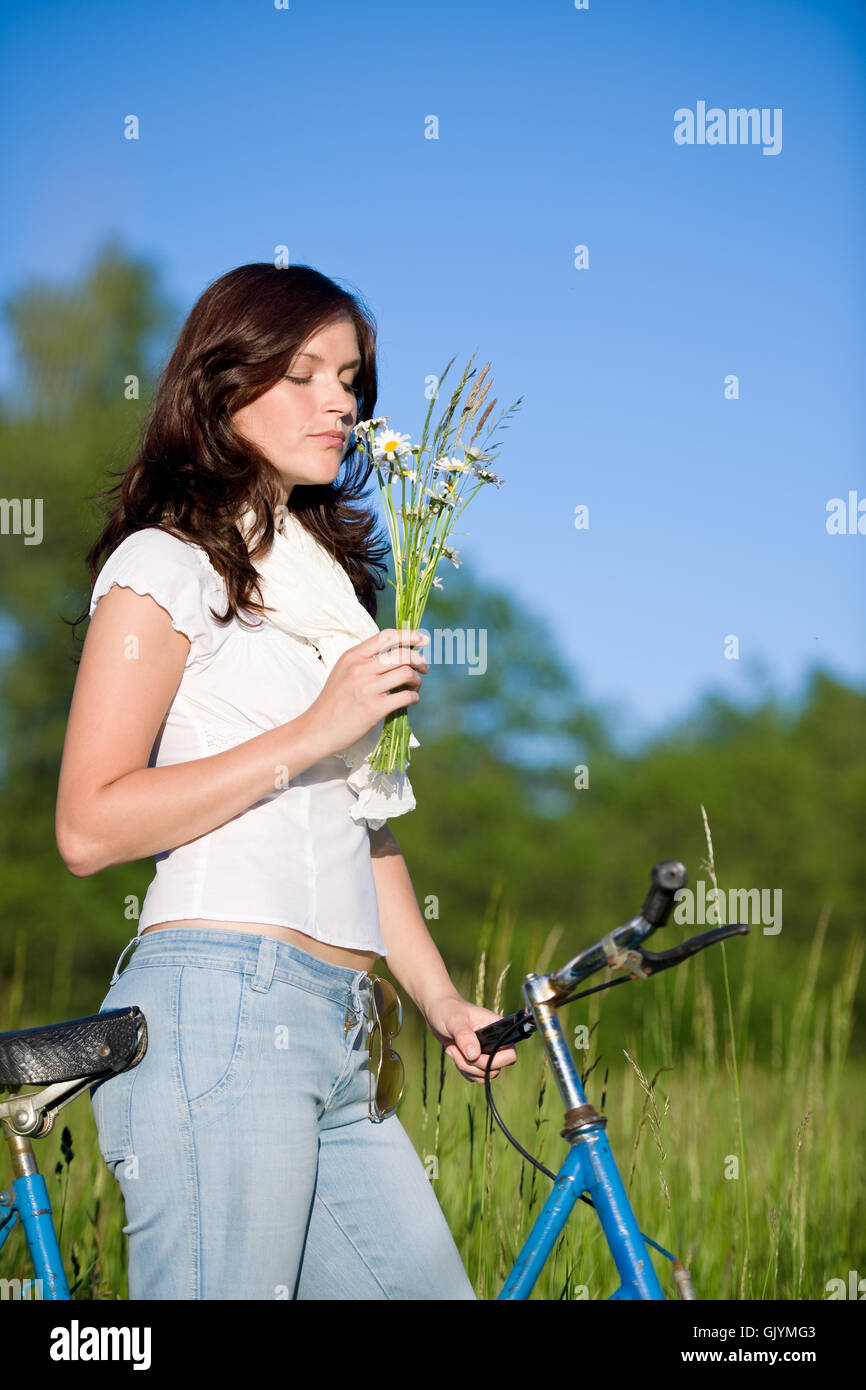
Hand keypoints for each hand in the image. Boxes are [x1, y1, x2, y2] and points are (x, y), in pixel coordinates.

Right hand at [301, 628, 428, 758]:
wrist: (317, 730)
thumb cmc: (333, 702)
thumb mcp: (343, 672)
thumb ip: (364, 661)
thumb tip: (396, 655)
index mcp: (352, 656)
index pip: (386, 637)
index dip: (408, 635)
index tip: (422, 639)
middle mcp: (360, 669)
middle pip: (402, 654)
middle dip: (419, 660)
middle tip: (423, 668)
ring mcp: (367, 688)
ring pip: (407, 673)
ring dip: (417, 680)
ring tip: (415, 686)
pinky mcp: (373, 708)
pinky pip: (405, 696)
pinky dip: (414, 697)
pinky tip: (410, 700)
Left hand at [423, 992, 518, 1083]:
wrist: (437, 1012)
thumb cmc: (449, 1010)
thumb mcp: (455, 1021)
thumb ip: (465, 1036)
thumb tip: (473, 1056)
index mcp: (498, 1029)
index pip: (510, 1054)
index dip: (495, 1060)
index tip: (474, 1053)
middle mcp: (496, 1042)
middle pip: (496, 1068)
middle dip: (474, 1065)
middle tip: (457, 1050)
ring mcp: (486, 1053)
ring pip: (484, 1075)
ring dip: (466, 1067)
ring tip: (453, 1049)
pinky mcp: (477, 1060)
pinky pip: (475, 1076)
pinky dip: (463, 1070)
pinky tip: (454, 1053)